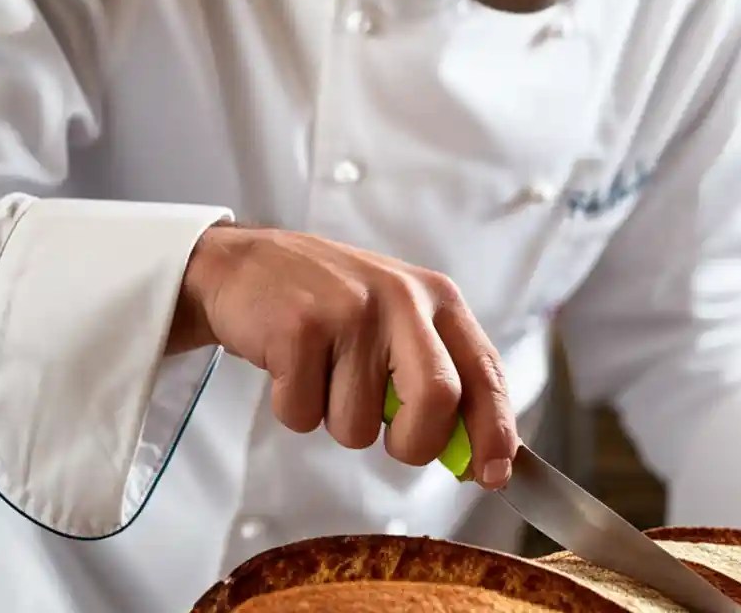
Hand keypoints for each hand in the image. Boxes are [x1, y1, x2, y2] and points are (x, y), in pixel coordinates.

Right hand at [168, 223, 518, 487]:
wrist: (245, 265)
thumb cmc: (333, 306)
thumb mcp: (400, 323)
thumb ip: (439, 376)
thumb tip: (475, 456)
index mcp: (439, 300)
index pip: (485, 372)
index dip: (495, 430)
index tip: (494, 475)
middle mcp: (403, 299)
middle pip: (437, 399)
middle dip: (416, 443)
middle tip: (394, 441)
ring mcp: (351, 310)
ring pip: (361, 424)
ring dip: (338, 421)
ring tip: (323, 374)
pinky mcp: (298, 327)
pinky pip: (304, 415)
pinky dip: (293, 409)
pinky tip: (289, 366)